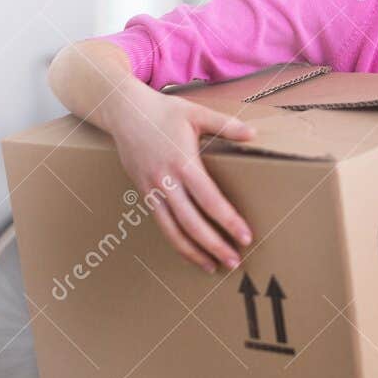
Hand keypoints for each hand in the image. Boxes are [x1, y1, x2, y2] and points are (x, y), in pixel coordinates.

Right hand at [106, 88, 256, 272]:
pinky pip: (162, 224)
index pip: (209, 200)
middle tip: (234, 261)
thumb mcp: (196, 112)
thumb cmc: (163, 111)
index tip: (245, 236)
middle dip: (214, 245)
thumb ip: (225, 125)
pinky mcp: (144, 194)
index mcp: (183, 163)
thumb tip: (253, 135)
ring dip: (194, 252)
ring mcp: (152, 190)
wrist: (123, 112)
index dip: (228, 221)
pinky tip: (191, 253)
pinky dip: (176, 242)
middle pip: (192, 223)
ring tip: (214, 266)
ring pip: (173, 230)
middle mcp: (166, 182)